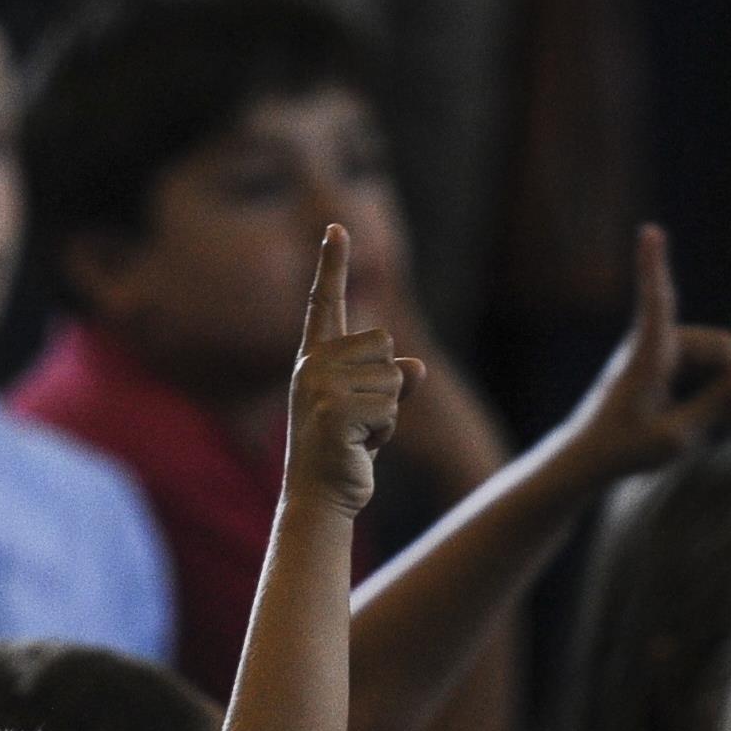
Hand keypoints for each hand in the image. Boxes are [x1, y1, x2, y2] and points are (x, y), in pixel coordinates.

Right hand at [287, 225, 423, 517]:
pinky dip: (386, 431)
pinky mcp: (335, 409)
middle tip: (358, 423)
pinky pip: (391, 405)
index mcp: (316, 361)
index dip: (333, 265)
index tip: (336, 227)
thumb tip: (416, 368)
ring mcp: (321, 387)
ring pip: (393, 375)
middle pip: (385, 344)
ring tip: (358, 436)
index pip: (326, 304)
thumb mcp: (372, 412)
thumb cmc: (343, 457)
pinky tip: (359, 447)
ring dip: (389, 412)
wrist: (319, 503)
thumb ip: (395, 384)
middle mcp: (313, 367)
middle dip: (388, 386)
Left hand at [557, 223, 730, 489]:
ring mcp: (670, 353)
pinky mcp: (675, 367)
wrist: (591, 459)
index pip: (656, 303)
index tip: (648, 232)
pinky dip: (721, 402)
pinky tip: (727, 432)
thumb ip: (712, 406)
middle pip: (723, 350)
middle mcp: (659, 344)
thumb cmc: (621, 450)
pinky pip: (714, 377)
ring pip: (724, 365)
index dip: (655, 268)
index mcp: (646, 353)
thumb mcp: (673, 438)